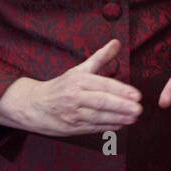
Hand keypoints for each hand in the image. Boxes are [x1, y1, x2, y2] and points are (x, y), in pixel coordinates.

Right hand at [0, 40, 141, 136]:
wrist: (32, 105)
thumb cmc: (60, 87)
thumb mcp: (78, 70)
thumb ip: (100, 58)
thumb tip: (116, 43)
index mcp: (78, 81)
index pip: (103, 85)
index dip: (121, 90)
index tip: (137, 95)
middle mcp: (74, 97)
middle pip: (101, 102)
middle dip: (121, 106)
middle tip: (138, 108)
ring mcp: (72, 114)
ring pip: (98, 117)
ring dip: (118, 118)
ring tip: (134, 117)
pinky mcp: (70, 128)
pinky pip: (92, 128)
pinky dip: (108, 127)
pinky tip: (121, 124)